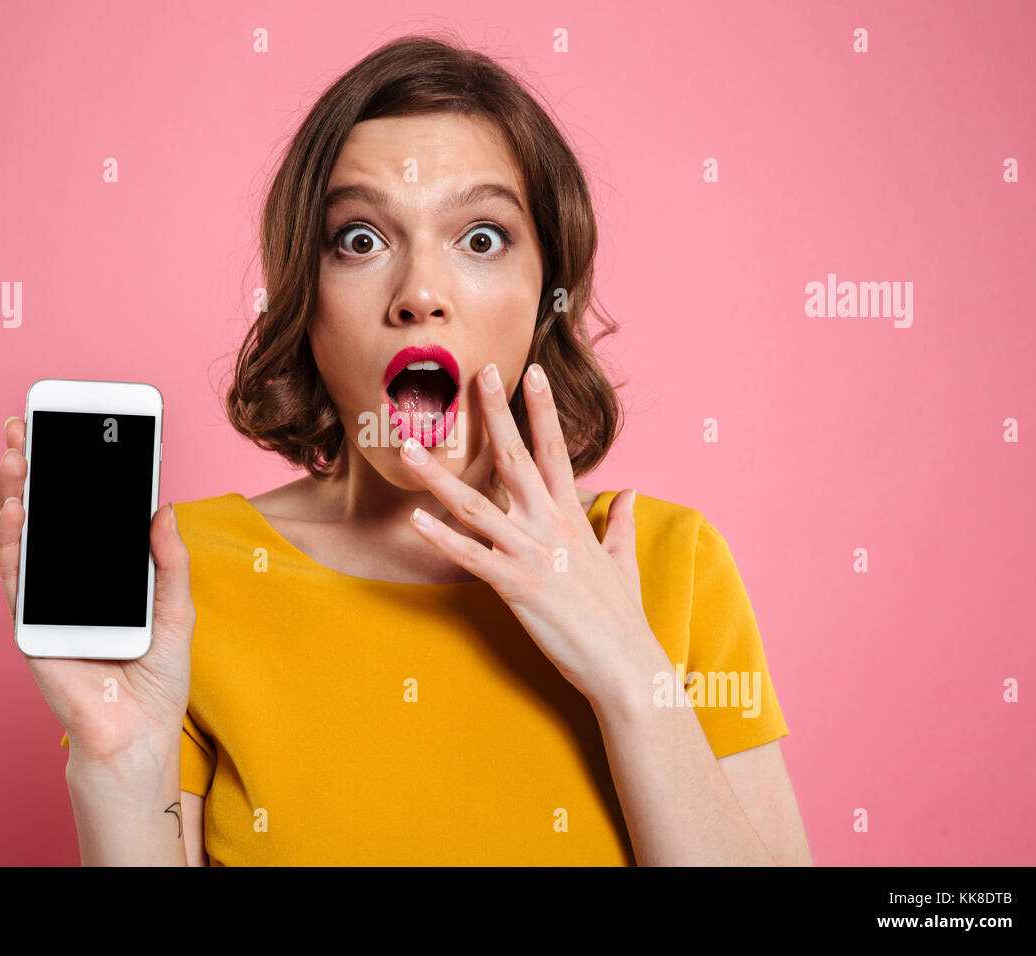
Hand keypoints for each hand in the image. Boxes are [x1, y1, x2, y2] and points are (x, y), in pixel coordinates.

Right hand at [0, 416, 195, 763]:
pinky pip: (18, 579)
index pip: (82, 514)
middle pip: (44, 516)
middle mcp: (68, 582)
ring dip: (15, 496)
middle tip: (27, 426)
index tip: (69, 431)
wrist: (138, 737)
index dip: (72, 474)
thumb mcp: (175, 610)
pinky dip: (13, 543)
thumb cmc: (155, 680)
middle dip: (33, 470)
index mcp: (101, 574)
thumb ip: (168, 561)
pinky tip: (15, 511)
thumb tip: (163, 507)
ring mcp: (46, 602)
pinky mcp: (32, 627)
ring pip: (23, 539)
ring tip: (17, 455)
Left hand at [398, 362, 672, 708]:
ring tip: (408, 447)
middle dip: (496, 412)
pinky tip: (414, 519)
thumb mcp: (624, 561)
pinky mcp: (517, 585)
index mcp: (573, 516)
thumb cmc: (623, 617)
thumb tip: (627, 491)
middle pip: (515, 457)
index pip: (556, 449)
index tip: (532, 371)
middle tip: (478, 372)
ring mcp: (531, 553)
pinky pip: (470, 556)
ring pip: (476, 503)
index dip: (542, 409)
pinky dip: (440, 538)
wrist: (627, 664)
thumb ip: (619, 523)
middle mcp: (550, 525)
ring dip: (438, 475)